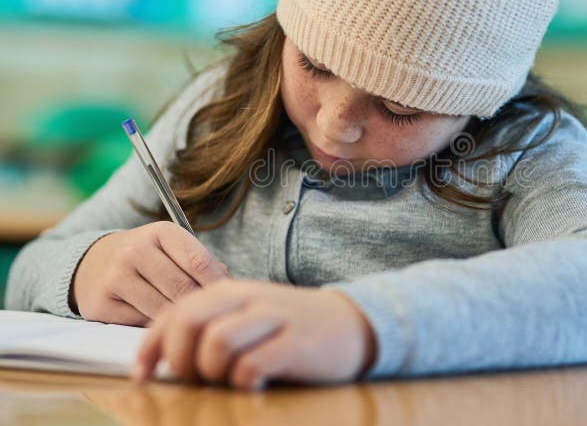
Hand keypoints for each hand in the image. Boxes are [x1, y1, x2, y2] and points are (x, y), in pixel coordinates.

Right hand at [70, 221, 231, 325]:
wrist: (91, 264)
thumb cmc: (146, 258)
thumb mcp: (171, 248)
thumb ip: (200, 263)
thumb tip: (229, 285)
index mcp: (160, 232)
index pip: (198, 261)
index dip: (218, 283)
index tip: (231, 297)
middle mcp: (135, 251)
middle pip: (182, 288)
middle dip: (201, 305)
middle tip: (214, 317)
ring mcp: (116, 277)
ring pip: (163, 309)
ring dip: (180, 320)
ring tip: (193, 324)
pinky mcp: (101, 304)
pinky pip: (141, 322)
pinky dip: (156, 327)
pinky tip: (164, 326)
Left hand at [132, 279, 376, 389]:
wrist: (353, 324)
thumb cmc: (290, 327)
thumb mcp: (248, 316)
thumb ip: (209, 327)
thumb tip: (163, 360)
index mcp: (228, 292)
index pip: (173, 314)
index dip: (150, 348)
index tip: (142, 376)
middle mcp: (247, 299)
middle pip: (187, 324)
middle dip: (178, 359)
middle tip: (194, 379)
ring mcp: (272, 320)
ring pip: (215, 344)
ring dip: (212, 372)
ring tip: (228, 380)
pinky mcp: (294, 344)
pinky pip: (251, 366)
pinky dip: (243, 381)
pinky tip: (255, 385)